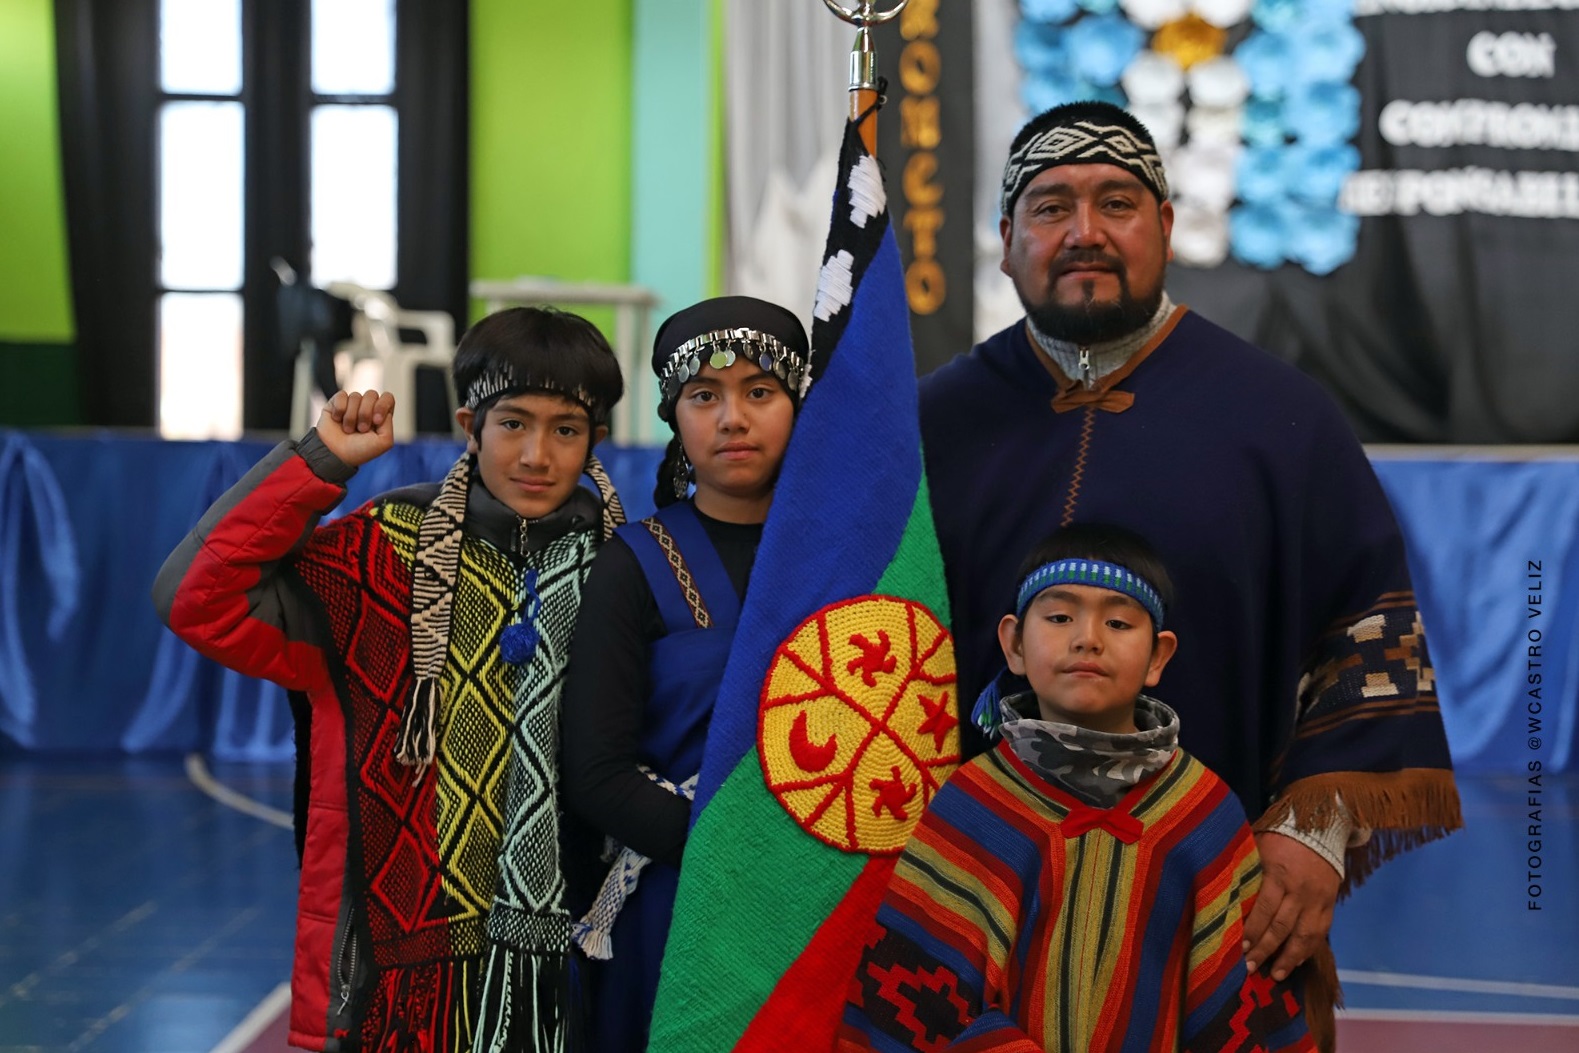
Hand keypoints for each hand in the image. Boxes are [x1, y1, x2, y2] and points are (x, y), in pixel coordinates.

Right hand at [316, 389, 395, 467]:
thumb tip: (381, 406)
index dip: (383, 406)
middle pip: (372, 394)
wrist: (335, 455)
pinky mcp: (336, 403)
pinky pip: (342, 395)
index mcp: (380, 416)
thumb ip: (389, 423)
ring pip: (356, 396)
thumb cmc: (359, 451)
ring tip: (348, 429)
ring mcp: (351, 405)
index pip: (388, 398)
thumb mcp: (384, 442)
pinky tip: (337, 420)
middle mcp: (367, 408)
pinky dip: (340, 410)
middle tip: (361, 429)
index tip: (376, 421)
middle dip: (365, 413)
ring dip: (351, 416)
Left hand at [1243, 831, 1339, 981]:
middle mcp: (1300, 890)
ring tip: (1274, 975)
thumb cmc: (1280, 837)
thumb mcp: (1258, 846)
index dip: (1252, 930)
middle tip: (1249, 966)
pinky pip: (1320, 932)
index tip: (1238, 947)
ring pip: (1304, 935)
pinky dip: (1308, 950)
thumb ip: (1246, 870)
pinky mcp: (1330, 904)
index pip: (1264, 908)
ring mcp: (1318, 899)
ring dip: (1288, 958)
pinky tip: (1295, 962)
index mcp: (1279, 873)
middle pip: (1282, 926)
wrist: (1320, 826)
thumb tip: (1221, 891)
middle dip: (1264, 949)